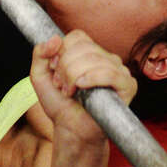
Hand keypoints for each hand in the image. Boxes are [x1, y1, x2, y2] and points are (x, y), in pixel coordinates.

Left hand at [31, 30, 134, 144]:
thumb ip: (40, 53)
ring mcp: (118, 70)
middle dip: (66, 68)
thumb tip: (55, 39)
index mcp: (89, 52)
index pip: (77, 37)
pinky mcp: (127, 86)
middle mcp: (106, 58)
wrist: (70, 129)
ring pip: (94, 60)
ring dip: (74, 77)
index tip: (54, 71)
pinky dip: (93, 78)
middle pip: (84, 48)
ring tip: (70, 92)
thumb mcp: (39, 75)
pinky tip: (82, 87)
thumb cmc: (59, 103)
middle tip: (61, 86)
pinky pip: (111, 73)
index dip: (62, 52)